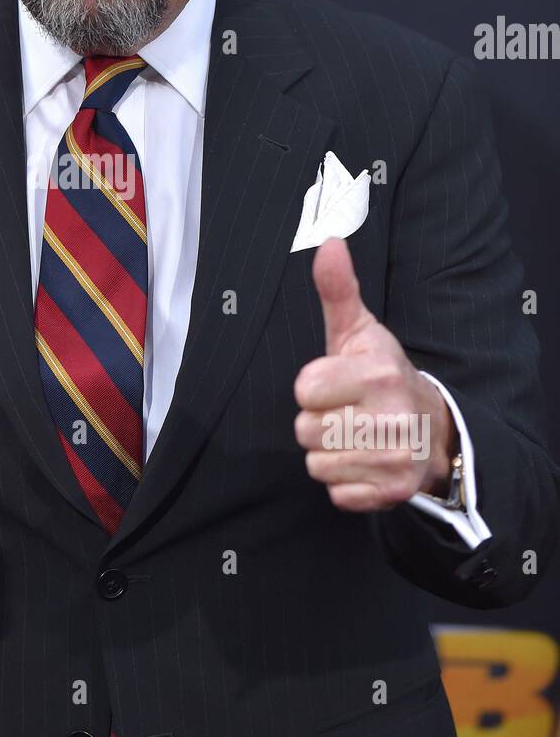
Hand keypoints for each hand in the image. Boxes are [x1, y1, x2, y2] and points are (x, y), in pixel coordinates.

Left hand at [293, 237, 455, 512]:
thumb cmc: (383, 376)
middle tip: (349, 412)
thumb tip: (329, 243)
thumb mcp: (360, 331)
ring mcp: (395, 458)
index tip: (337, 384)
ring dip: (329, 452)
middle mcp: (391, 417)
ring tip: (356, 436)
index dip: (314, 387)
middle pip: (305, 430)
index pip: (304, 389)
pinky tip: (364, 463)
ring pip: (316, 463)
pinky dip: (344, 482)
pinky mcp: (393, 493)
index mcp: (378, 374)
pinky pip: (336, 493)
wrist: (433, 429)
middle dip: (319, 422)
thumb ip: (338, 290)